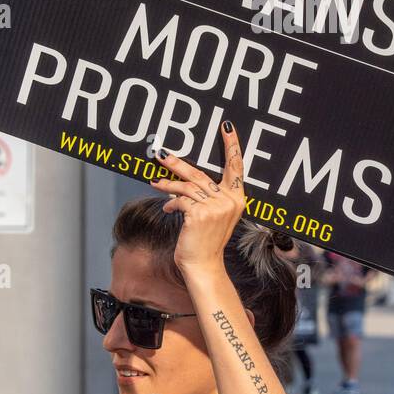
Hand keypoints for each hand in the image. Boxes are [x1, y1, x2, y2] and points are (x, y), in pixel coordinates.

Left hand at [149, 120, 245, 273]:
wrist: (203, 266)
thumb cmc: (205, 241)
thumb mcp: (212, 216)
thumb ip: (206, 197)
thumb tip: (182, 181)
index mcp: (237, 198)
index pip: (236, 166)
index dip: (232, 145)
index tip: (226, 127)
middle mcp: (230, 200)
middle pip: (201, 173)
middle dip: (178, 163)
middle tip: (162, 153)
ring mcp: (216, 207)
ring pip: (187, 186)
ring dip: (168, 183)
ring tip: (155, 182)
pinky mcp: (200, 214)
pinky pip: (180, 200)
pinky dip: (171, 202)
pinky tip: (167, 207)